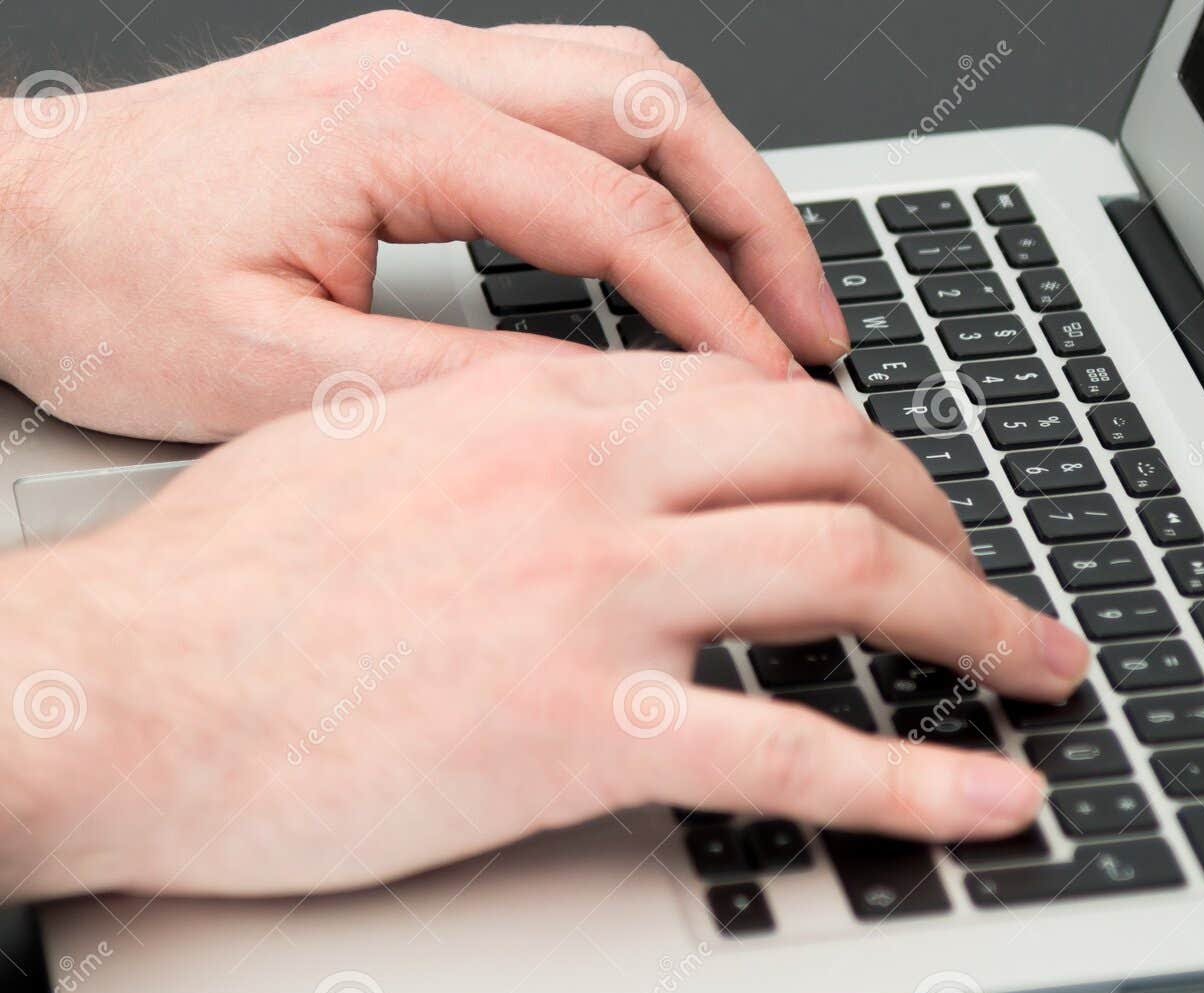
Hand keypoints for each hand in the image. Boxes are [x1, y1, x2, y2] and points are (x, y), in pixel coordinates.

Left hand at [0, 12, 846, 441]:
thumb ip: (457, 386)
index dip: (718, 313)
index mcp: (397, 131)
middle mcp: (423, 69)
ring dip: (720, 178)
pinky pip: (576, 94)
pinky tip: (676, 235)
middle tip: (817, 325)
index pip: (618, 215)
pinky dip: (654, 163)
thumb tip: (600, 414)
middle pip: (658, 107)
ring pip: (629, 81)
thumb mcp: (281, 376)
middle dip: (760, 219)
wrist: (7, 223)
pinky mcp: (407, 84)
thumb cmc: (107, 289)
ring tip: (771, 285)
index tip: (778, 392)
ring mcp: (419, 62)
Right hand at [0, 351, 1087, 898]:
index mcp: (539, 405)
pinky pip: (788, 747)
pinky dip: (911, 776)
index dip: (863, 448)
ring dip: (971, 621)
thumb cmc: (217, 583)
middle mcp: (584, 476)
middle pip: (836, 458)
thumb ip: (505, 444)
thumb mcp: (375, 454)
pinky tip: (986, 799)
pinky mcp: (572, 729)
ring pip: (845, 573)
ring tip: (1037, 666)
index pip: (758, 394)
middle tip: (988, 580)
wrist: (106, 678)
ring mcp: (588, 597)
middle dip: (946, 518)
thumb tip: (596, 461)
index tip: (899, 496)